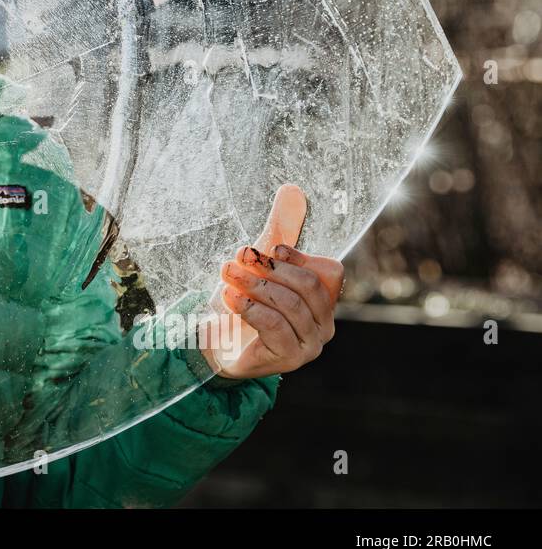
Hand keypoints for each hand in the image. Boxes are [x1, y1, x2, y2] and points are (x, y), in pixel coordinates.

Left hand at [203, 243, 343, 378]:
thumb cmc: (243, 304)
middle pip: (308, 285)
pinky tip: (230, 297)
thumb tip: (292, 190)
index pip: (329, 272)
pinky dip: (250, 306)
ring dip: (255, 284)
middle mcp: (324, 324)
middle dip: (272, 267)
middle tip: (239, 256)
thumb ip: (278, 231)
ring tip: (228, 273)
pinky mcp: (290, 358)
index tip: (271, 248)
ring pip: (290, 304)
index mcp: (323, 301)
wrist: (218, 347)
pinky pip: (274, 325)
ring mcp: (310, 345)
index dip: (301, 257)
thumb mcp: (259, 266)